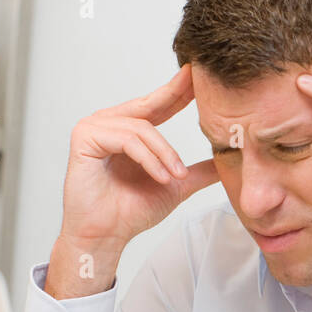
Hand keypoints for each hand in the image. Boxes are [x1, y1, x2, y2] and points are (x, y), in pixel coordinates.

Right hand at [46, 65, 218, 297]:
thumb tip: (227, 161)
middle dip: (176, 94)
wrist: (107, 235)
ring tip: (176, 176)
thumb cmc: (131, 211)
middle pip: (149, 104)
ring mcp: (94, 127)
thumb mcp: (176, 185)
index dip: (180, 90)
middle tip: (197, 81)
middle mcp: (110, 123)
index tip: (200, 75)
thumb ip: (198, 171)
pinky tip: (161, 176)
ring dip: (165, 153)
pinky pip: (126, 139)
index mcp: (129, 130)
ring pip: (142, 128)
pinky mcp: (84, 137)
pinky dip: (148, 159)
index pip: (159, 105)